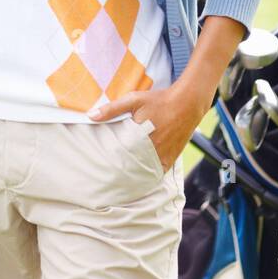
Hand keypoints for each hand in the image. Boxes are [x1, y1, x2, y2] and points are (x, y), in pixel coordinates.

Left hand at [88, 85, 203, 171]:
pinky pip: (158, 172)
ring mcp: (163, 155)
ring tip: (122, 178)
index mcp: (139, 136)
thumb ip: (112, 109)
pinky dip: (149, 174)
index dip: (110, 160)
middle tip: (108, 174)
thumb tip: (90, 116)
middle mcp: (152, 149)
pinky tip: (140, 175)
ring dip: (134, 173)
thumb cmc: (158, 100)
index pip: (120, 155)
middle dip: (120, 169)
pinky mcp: (171, 158)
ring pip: (144, 170)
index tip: (101, 164)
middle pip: (131, 165)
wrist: (187, 103)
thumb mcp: (133, 100)